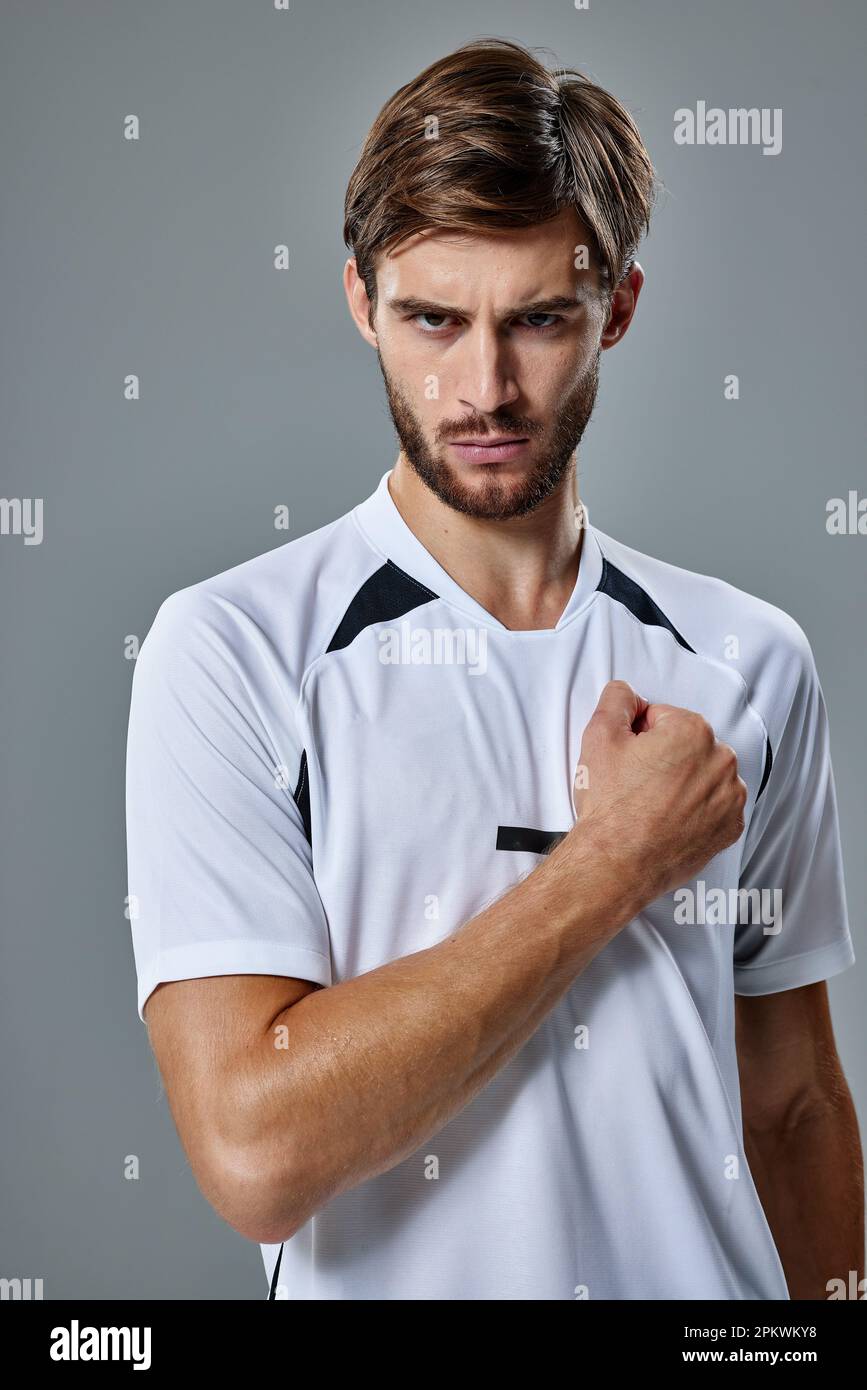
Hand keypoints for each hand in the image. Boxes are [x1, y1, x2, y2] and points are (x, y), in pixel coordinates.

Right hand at [570, 679, 747, 907]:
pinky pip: (714, 806)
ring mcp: (730, 797)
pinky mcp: (730, 827)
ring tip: (652, 805)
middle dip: (664, 758)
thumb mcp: (600, 737)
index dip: (638, 737)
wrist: (617, 862)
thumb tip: (626, 693)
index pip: (662, 718)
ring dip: (682, 783)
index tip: (628, 761)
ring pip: (702, 775)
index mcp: (693, 731)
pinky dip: (696, 810)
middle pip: (686, 746)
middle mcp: (721, 760)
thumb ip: (617, 700)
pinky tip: (669, 820)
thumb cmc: (611, 806)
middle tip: (636, 783)